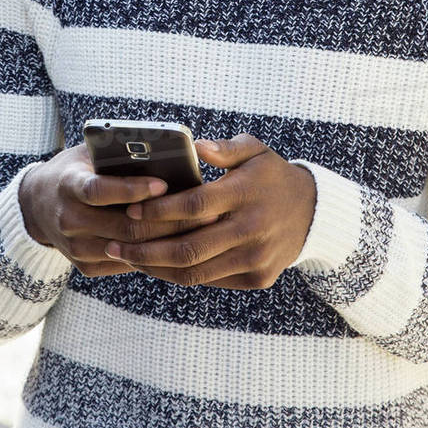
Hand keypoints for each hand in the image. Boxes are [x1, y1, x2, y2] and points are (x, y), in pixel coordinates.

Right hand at [18, 143, 200, 277]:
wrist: (38, 205)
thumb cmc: (78, 169)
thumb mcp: (89, 153)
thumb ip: (117, 154)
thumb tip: (165, 152)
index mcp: (67, 185)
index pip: (99, 190)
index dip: (132, 189)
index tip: (163, 183)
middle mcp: (68, 220)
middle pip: (124, 225)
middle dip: (168, 219)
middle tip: (204, 210)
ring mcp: (75, 248)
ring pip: (130, 248)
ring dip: (169, 240)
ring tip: (203, 228)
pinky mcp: (86, 267)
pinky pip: (127, 263)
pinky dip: (156, 254)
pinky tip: (184, 244)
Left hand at [103, 134, 316, 289]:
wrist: (313, 212)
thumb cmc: (271, 175)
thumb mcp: (255, 150)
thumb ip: (223, 149)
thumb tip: (193, 146)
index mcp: (245, 193)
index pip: (194, 206)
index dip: (158, 211)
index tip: (129, 211)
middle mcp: (251, 229)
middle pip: (188, 247)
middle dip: (145, 248)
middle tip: (114, 244)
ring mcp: (255, 257)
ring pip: (195, 272)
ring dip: (155, 268)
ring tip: (127, 259)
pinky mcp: (257, 278)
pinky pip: (210, 280)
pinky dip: (180, 275)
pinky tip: (157, 265)